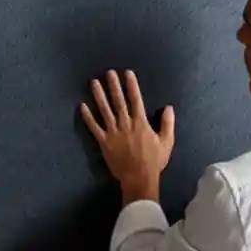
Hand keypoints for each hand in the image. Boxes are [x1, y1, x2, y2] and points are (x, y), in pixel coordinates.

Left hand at [79, 70, 174, 201]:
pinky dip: (88, 116)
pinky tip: (82, 106)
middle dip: (114, 85)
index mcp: (141, 123)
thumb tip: (168, 107)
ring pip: (104, 110)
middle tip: (108, 72)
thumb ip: (167, 123)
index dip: (131, 85)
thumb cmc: (154, 161)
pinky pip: (94, 127)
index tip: (127, 73)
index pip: (136, 99)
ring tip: (94, 83)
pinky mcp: (103, 142)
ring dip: (99, 95)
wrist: (138, 178)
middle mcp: (125, 124)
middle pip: (118, 101)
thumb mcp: (167, 142)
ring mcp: (113, 133)